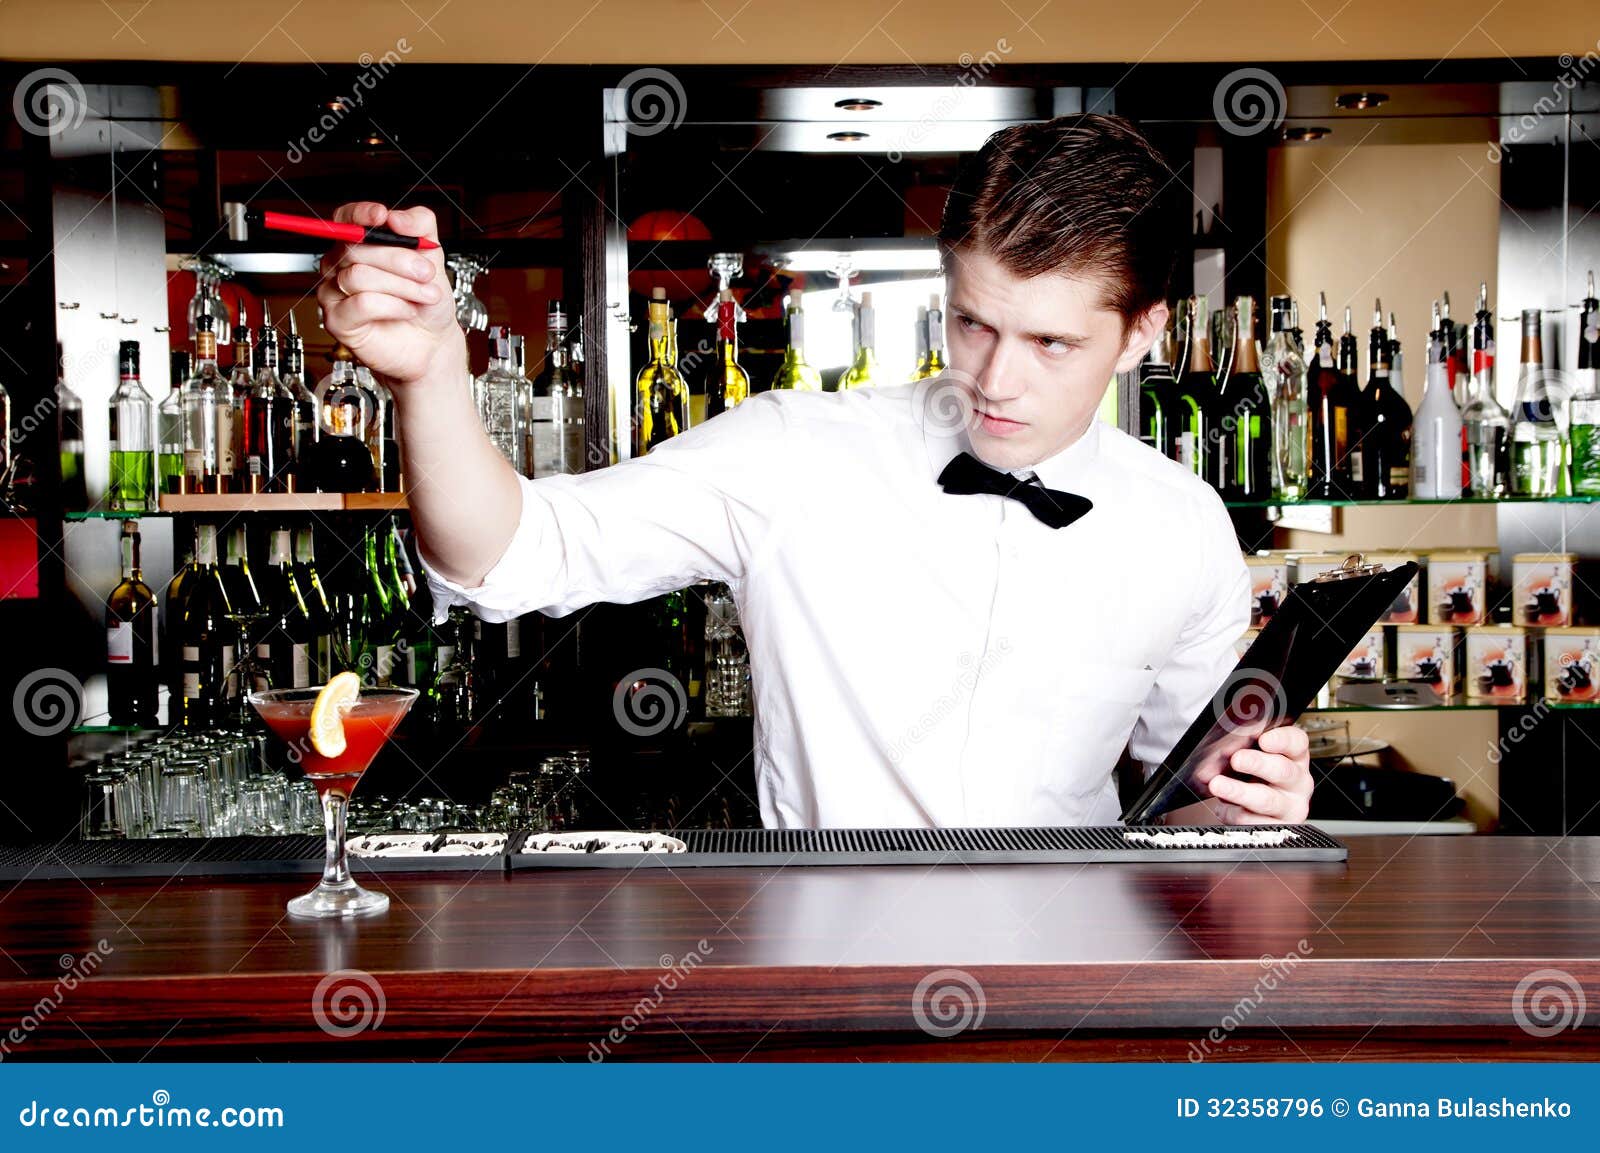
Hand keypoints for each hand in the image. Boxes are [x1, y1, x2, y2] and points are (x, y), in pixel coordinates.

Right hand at [316, 203, 463, 387]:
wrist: (433, 341)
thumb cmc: (426, 301)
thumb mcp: (432, 256)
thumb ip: (419, 225)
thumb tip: (396, 217)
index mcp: (359, 245)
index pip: (346, 218)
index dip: (360, 214)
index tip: (382, 217)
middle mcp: (341, 266)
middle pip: (356, 248)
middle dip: (399, 260)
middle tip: (427, 274)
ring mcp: (334, 293)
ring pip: (359, 276)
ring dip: (402, 286)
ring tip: (424, 296)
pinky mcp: (337, 320)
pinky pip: (361, 303)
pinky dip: (392, 306)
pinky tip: (406, 310)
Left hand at [1207, 724, 1312, 823]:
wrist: (1255, 812)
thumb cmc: (1254, 778)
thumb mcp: (1252, 758)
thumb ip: (1242, 748)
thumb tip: (1220, 748)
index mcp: (1294, 757)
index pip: (1296, 742)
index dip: (1282, 740)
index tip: (1264, 740)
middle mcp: (1297, 781)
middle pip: (1282, 770)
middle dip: (1257, 764)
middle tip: (1236, 760)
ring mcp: (1290, 807)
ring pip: (1266, 800)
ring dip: (1239, 792)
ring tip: (1217, 785)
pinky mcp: (1278, 828)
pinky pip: (1253, 822)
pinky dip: (1233, 814)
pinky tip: (1224, 808)